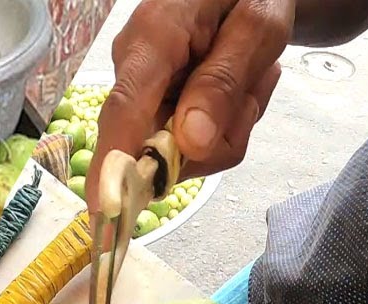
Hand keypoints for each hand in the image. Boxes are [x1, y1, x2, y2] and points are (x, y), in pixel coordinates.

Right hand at [86, 0, 290, 203]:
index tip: (106, 212)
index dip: (113, 167)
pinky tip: (239, 85)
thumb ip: (224, 81)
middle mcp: (133, 70)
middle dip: (218, 135)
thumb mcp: (258, 25)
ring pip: (181, 153)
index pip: (124, 112)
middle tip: (261, 79)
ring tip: (252, 73)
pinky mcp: (153, 110)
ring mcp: (141, 94)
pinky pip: (190, 146)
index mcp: (152, 39)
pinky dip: (225, 124)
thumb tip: (190, 143)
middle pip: (157, 145)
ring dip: (229, 125)